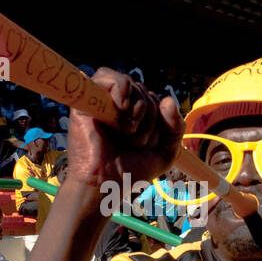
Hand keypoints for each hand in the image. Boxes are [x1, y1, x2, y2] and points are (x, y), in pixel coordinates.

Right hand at [65, 68, 182, 195]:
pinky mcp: (85, 100)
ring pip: (131, 84)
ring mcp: (101, 101)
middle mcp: (116, 105)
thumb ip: (176, 126)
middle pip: (145, 92)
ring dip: (137, 111)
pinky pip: (107, 76)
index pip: (154, 99)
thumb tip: (167, 100)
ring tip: (126, 134)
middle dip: (149, 120)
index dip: (159, 120)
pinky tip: (121, 110)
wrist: (105, 183)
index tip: (147, 146)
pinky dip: (121, 92)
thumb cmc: (130, 170)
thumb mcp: (165, 151)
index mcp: (132, 114)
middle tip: (135, 144)